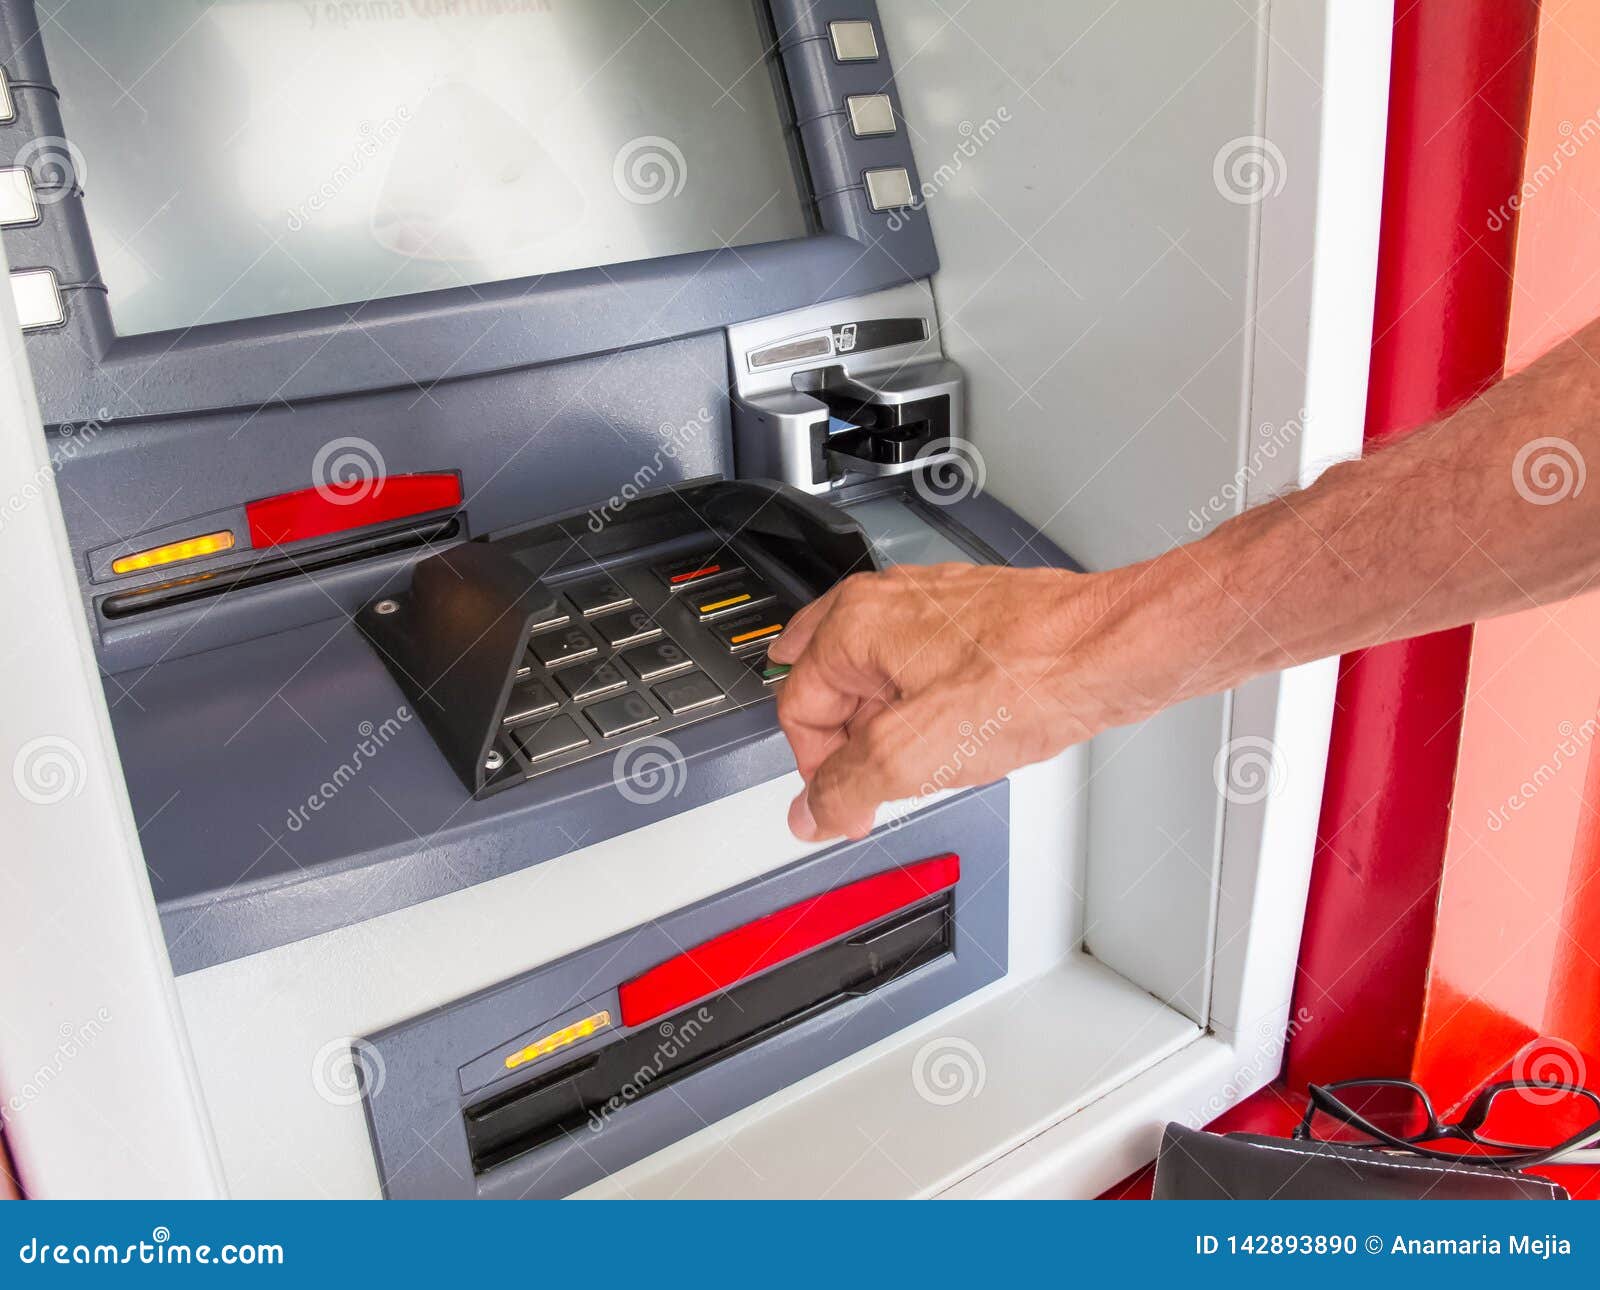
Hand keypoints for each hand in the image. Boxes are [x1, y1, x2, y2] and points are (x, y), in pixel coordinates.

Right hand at [769, 562, 1143, 840]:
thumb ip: (844, 789)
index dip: (817, 771)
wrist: (1110, 652)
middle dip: (851, 746)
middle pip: (834, 689)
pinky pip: (926, 670)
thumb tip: (811, 812)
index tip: (845, 805)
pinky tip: (961, 733)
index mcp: (853, 623)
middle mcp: (886, 603)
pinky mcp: (971, 619)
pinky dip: (930, 708)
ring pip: (882, 680)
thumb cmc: (1027, 678)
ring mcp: (931, 607)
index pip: (796, 707)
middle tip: (878, 786)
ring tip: (933, 759)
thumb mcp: (910, 755)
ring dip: (892, 729)